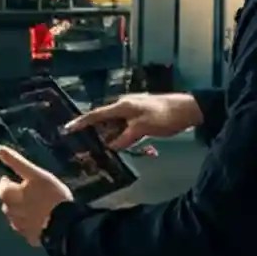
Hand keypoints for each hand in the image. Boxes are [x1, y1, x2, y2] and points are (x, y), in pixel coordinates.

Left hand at [0, 145, 72, 246]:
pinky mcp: (31, 238)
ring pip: (16, 217)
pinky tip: (41, 220)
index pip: (2, 186)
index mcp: (10, 196)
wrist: (68, 224)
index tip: (16, 178)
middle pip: (8, 203)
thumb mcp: (36, 174)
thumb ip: (17, 162)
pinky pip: (27, 230)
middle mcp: (11, 213)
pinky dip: (30, 224)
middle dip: (15, 197)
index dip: (9, 181)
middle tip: (30, 192)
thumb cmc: (52, 196)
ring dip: (21, 211)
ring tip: (36, 205)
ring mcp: (21, 228)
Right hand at [62, 92, 202, 150]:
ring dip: (115, 137)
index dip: (81, 122)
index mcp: (122, 106)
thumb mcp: (142, 129)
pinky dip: (125, 136)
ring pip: (117, 125)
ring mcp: (134, 111)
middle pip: (105, 121)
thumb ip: (124, 138)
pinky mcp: (142, 116)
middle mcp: (125, 106)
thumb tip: (110, 146)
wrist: (188, 109)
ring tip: (112, 149)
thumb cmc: (163, 116)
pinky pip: (127, 127)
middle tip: (93, 147)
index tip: (67, 128)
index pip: (96, 115)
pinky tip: (129, 145)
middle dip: (99, 133)